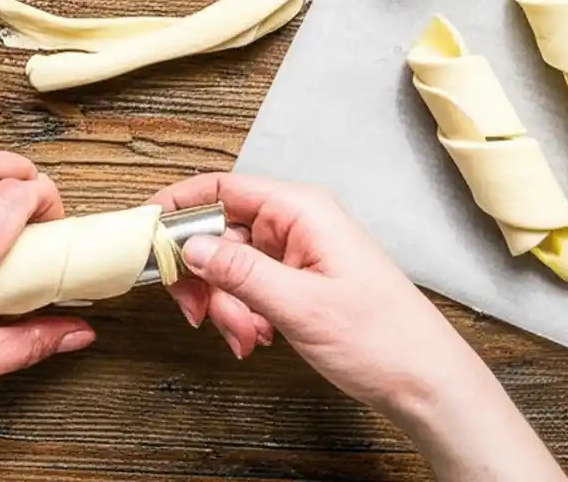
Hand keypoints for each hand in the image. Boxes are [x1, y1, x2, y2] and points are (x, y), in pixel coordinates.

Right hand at [153, 173, 565, 481]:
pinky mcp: (296, 280)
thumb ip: (240, 271)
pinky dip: (240, 314)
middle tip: (197, 310)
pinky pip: (247, 287)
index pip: (224, 187)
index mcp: (302, 210)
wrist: (422, 380)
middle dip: (203, 276)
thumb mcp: (299, 305)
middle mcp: (297, 223)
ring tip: (244, 335)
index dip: (179, 205)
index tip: (145, 231)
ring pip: (229, 266)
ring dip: (224, 304)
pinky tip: (256, 338)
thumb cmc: (381, 338)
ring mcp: (296, 252)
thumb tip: (190, 246)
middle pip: (218, 232)